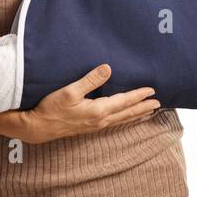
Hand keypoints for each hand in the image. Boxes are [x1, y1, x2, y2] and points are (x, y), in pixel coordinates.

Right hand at [0, 63, 160, 144]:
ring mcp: (95, 125)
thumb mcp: (70, 91)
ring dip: (136, 114)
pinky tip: (125, 117)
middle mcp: (100, 120)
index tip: (152, 90)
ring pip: (122, 119)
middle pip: (127, 113)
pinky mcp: (89, 126)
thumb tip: (108, 69)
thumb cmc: (52, 108)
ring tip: (148, 111)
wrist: (38, 127)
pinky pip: (114, 122)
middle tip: (158, 103)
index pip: (124, 101)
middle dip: (143, 107)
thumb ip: (90, 80)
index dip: (139, 95)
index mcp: (98, 111)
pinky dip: (124, 118)